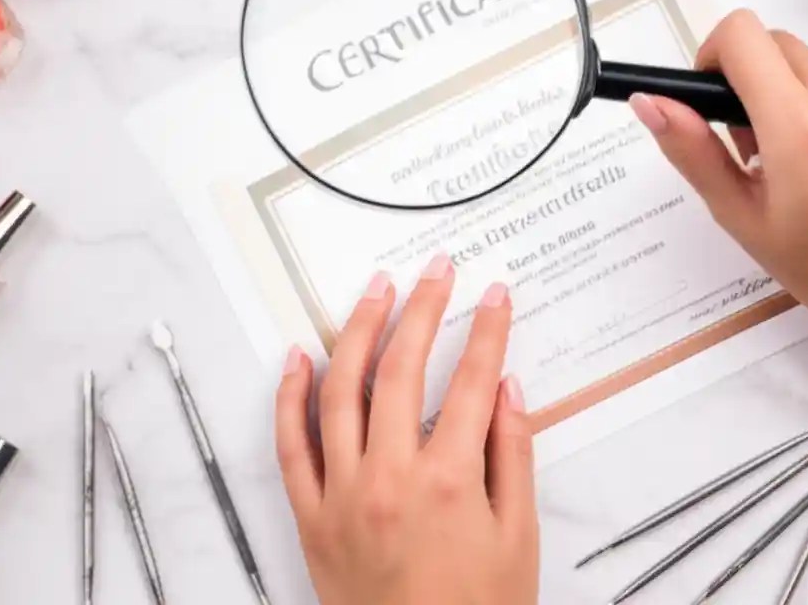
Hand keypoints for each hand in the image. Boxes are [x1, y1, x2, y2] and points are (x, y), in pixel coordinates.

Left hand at [274, 255, 538, 604]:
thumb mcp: (516, 536)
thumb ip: (512, 455)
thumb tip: (506, 388)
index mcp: (449, 480)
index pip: (469, 381)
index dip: (486, 330)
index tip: (494, 295)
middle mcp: (389, 476)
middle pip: (401, 370)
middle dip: (422, 309)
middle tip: (436, 271)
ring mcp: (343, 494)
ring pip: (340, 392)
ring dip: (356, 332)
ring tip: (375, 291)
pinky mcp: (310, 516)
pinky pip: (290, 445)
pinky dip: (290, 397)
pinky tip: (299, 357)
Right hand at [631, 10, 807, 343]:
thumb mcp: (739, 214)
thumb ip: (691, 150)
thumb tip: (648, 101)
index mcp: (797, 124)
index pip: (742, 34)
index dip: (715, 54)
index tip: (717, 97)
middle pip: (778, 44)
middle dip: (754, 80)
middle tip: (756, 147)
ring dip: (798, 98)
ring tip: (806, 165)